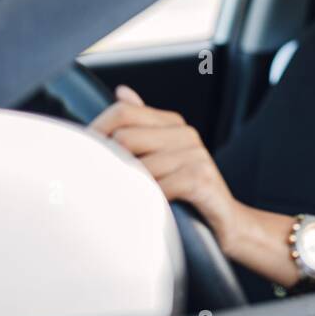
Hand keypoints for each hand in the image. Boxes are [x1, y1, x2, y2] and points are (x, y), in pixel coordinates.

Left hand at [89, 86, 244, 243]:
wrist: (229, 224)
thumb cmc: (190, 194)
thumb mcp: (166, 156)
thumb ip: (143, 126)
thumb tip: (121, 91)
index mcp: (174, 124)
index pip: (123, 112)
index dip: (97, 131)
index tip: (85, 155)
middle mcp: (186, 134)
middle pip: (124, 138)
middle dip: (110, 164)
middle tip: (105, 186)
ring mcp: (195, 155)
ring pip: (137, 166)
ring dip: (129, 188)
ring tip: (128, 203)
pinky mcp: (200, 179)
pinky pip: (156, 187)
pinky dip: (148, 202)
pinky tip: (150, 211)